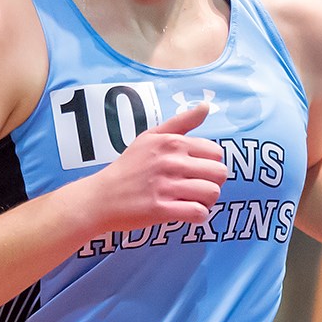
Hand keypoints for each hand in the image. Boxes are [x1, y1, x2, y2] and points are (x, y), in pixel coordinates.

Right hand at [84, 102, 227, 232]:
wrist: (101, 197)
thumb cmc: (128, 167)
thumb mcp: (151, 137)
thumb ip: (181, 122)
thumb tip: (206, 106)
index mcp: (172, 142)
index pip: (216, 152)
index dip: (210, 163)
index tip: (196, 171)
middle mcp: (171, 161)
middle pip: (220, 173)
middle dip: (212, 182)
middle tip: (196, 188)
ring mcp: (166, 186)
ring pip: (212, 193)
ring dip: (207, 200)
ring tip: (193, 200)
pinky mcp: (161, 209)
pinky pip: (198, 213)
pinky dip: (198, 215)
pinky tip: (187, 213)